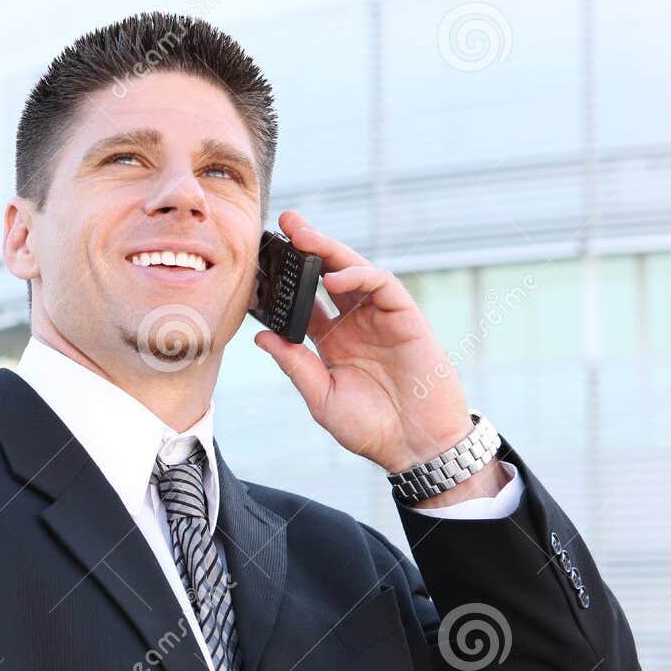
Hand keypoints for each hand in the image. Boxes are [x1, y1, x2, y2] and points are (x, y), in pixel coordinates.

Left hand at [253, 209, 472, 474]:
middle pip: (326, 276)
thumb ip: (295, 364)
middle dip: (306, 248)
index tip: (255, 266)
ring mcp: (379, 318)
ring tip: (301, 235)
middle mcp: (354, 324)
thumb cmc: (371, 428)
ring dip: (329, 250)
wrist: (415, 446)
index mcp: (331, 342)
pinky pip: (381, 285)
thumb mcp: (321, 397)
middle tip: (282, 223)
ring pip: (353, 272)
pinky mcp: (405, 318)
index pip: (302, 302)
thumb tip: (260, 336)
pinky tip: (333, 276)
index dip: (281, 284)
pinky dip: (358, 276)